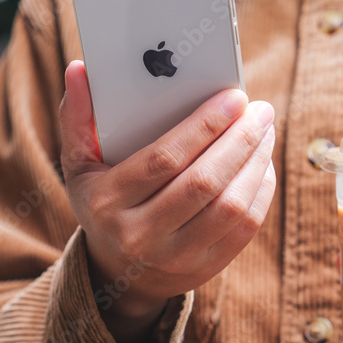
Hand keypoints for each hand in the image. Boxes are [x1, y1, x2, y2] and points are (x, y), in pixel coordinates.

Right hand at [59, 60, 275, 342]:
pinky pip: (245, 227)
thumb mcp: (79, 165)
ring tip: (264, 131)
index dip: (204, 126)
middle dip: (239, 140)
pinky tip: (263, 164)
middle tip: (260, 110)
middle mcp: (140, 235)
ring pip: (230, 206)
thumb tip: (78, 70)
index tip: (233, 97)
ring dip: (256, 163)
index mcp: (108, 202)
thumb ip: (78, 118)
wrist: (119, 272)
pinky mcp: (205, 268)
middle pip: (203, 183)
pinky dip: (261, 190)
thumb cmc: (103, 201)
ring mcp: (175, 257)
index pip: (164, 160)